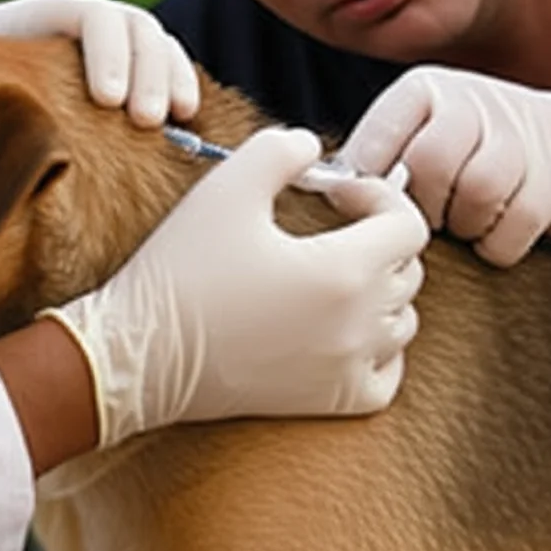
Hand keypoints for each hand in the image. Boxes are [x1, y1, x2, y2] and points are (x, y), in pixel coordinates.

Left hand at [0, 0, 199, 126]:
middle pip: (139, 28)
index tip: (105, 101)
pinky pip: (166, 71)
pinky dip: (179, 91)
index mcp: (50, 13)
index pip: (95, 17)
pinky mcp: (130, 74)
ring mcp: (115, 46)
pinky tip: (186, 125)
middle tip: (147, 121)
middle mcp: (90, 23)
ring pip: (160, 46)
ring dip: (173, 81)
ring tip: (178, 123)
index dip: (109, 55)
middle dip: (150, 72)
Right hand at [40, 127, 428, 447]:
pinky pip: (386, 376)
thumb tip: (314, 149)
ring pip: (401, 322)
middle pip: (408, 271)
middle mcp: (357, 326)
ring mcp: (345, 370)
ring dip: (380, 289)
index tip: (339, 193)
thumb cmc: (182, 269)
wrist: (142, 353)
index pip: (408, 226)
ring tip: (336, 270)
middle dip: (379, 236)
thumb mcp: (227, 187)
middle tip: (334, 224)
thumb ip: (281, 150)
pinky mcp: (326, 402)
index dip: (381, 196)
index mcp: (343, 271)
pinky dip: (379, 348)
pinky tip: (343, 327)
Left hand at [338, 66, 550, 270]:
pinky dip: (496, 244)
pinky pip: (515, 225)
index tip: (364, 202)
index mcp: (424, 90)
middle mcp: (472, 102)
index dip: (368, 176)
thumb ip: (376, 153)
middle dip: (420, 204)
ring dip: (460, 223)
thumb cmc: (467, 148)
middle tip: (421, 218)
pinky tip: (488, 234)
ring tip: (456, 222)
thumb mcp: (418, 130)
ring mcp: (520, 137)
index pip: (383, 130)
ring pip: (477, 190)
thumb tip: (329, 187)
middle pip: (430, 162)